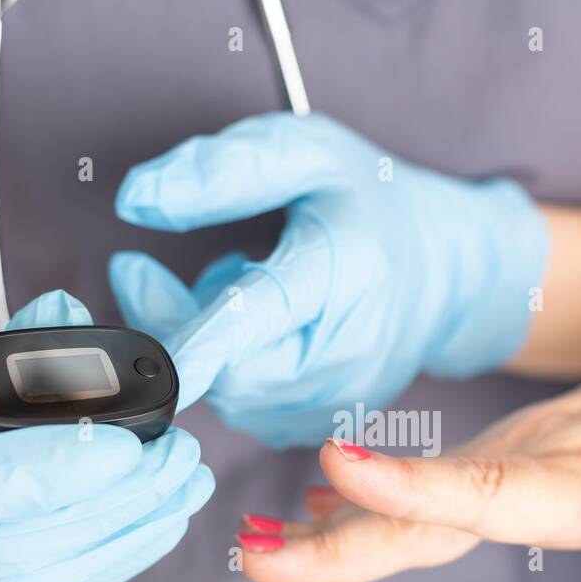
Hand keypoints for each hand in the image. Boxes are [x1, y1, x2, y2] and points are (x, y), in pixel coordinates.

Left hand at [110, 111, 547, 445]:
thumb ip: (222, 168)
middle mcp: (346, 356)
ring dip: (204, 346)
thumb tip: (136, 198)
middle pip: (223, 369)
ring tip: (241, 291)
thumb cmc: (369, 206)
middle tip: (162, 269)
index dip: (195, 338)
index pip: (257, 316)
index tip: (150, 347)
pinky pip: (243, 411)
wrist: (444, 273)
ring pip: (226, 395)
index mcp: (344, 274)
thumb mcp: (306, 152)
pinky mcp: (322, 428)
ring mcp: (337, 403)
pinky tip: (259, 333)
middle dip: (171, 322)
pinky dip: (229, 372)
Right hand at [234, 320, 580, 581]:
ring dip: (340, 522)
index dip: (418, 487)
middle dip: (345, 531)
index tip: (338, 468)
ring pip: (421, 490)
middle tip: (258, 556)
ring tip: (262, 550)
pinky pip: (436, 481)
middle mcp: (549, 457)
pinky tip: (320, 514)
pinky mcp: (517, 451)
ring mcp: (526, 449)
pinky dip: (374, 500)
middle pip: (434, 500)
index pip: (500, 491)